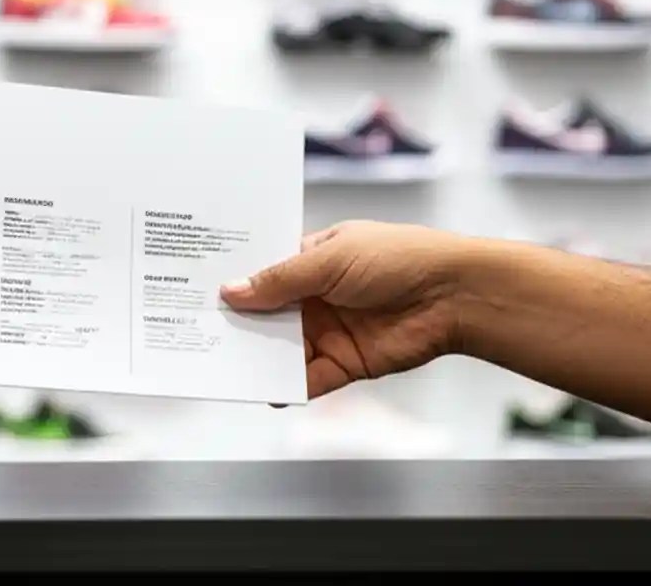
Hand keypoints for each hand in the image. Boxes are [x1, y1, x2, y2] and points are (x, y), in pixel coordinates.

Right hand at [220, 220, 467, 399]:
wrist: (455, 295)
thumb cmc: (398, 259)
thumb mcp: (329, 260)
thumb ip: (279, 281)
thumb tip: (230, 292)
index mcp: (312, 260)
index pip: (263, 272)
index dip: (233, 281)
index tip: (195, 289)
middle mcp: (315, 296)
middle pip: (266, 314)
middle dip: (237, 323)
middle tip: (197, 332)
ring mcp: (328, 332)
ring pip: (281, 349)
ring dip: (256, 357)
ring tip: (220, 365)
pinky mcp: (344, 364)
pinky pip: (307, 379)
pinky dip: (286, 387)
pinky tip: (262, 391)